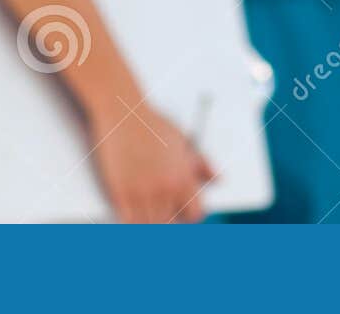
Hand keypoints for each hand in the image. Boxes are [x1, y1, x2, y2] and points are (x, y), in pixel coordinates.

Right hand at [88, 102, 214, 223]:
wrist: (124, 114)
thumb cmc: (153, 125)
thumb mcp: (184, 141)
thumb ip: (203, 164)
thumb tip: (219, 179)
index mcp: (183, 177)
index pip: (196, 214)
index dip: (190, 216)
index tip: (184, 213)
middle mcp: (165, 188)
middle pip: (171, 223)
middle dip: (169, 221)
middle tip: (164, 214)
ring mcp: (141, 193)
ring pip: (150, 226)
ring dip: (150, 224)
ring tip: (148, 215)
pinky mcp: (120, 194)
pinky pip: (128, 223)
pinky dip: (131, 224)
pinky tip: (131, 218)